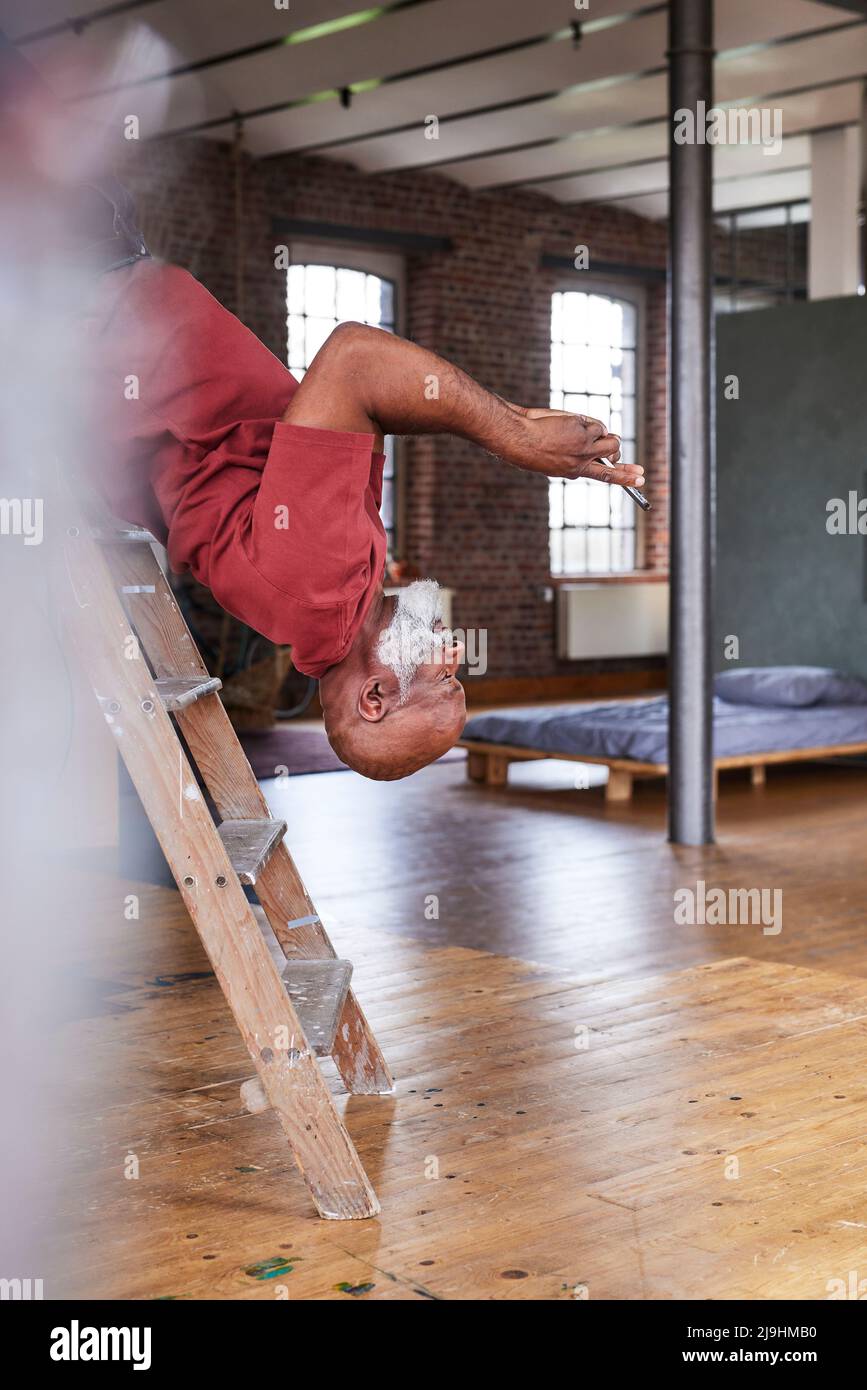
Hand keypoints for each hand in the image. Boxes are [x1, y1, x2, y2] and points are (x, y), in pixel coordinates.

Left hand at [505, 404, 644, 488]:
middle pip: (614, 455)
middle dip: (619, 452)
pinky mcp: (583, 430)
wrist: (518, 439)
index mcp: (574, 470)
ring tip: (577, 432)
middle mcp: (583, 460)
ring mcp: (585, 446)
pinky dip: (586, 420)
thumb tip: (602, 438)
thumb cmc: (530, 447)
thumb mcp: (555, 456)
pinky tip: (566, 424)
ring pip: (609, 438)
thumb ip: (577, 452)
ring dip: (602, 433)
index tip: (641, 477)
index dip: (626, 477)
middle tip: (615, 448)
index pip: (606, 476)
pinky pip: (595, 423)